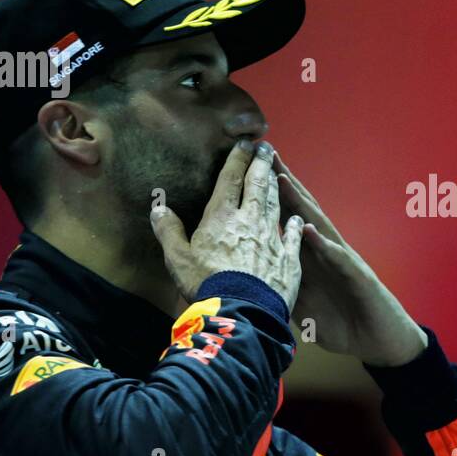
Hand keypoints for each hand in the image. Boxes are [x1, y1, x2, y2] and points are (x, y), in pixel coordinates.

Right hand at [151, 141, 303, 310]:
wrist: (242, 311)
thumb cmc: (206, 285)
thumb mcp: (178, 259)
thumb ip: (169, 232)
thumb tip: (158, 208)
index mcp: (221, 217)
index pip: (230, 180)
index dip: (237, 159)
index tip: (244, 144)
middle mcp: (249, 220)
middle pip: (257, 185)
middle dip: (262, 164)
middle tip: (267, 148)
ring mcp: (271, 238)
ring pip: (276, 205)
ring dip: (277, 186)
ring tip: (279, 173)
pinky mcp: (288, 259)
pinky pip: (293, 237)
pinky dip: (295, 226)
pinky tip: (298, 219)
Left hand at [273, 151, 426, 366]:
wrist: (379, 342)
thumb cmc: (344, 325)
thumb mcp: (304, 308)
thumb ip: (283, 291)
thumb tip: (254, 287)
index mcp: (310, 258)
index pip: (286, 220)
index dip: (268, 197)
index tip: (248, 173)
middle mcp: (326, 252)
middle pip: (301, 212)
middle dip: (283, 184)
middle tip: (263, 155)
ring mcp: (343, 261)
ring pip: (319, 226)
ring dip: (300, 203)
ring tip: (281, 179)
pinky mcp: (358, 276)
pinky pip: (338, 258)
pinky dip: (323, 244)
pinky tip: (309, 230)